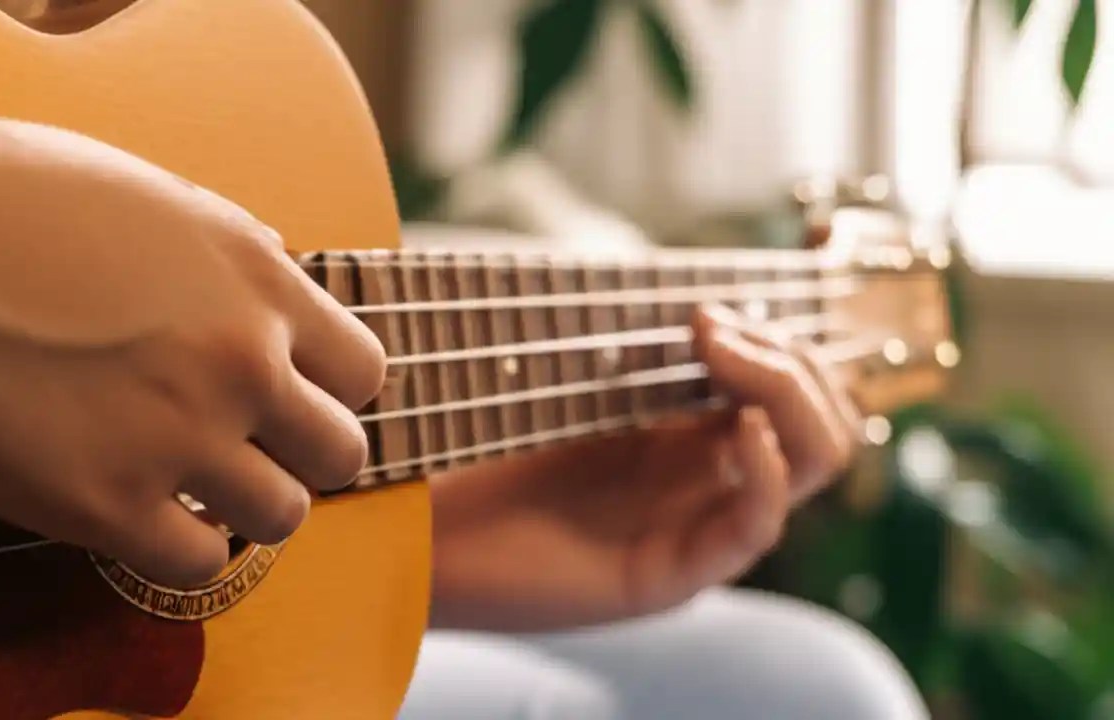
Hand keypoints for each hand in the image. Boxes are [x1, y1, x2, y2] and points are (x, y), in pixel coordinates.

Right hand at [0, 77, 384, 588]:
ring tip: (190, 484)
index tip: (290, 401)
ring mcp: (179, 435)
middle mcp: (240, 360)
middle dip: (298, 456)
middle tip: (245, 450)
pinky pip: (199, 563)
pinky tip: (140, 515)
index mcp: (260, 281)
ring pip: (283, 516)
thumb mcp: (158, 199)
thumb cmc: (7, 199)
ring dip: (244, 508)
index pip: (364, 372)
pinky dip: (181, 549)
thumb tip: (284, 278)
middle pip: (340, 454)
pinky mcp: (103, 501)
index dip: (329, 393)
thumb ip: (237, 252)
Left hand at [428, 304, 859, 630]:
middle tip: (711, 327)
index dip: (775, 341)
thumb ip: (633, 345)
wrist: (423, 525)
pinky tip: (738, 427)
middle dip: (790, 357)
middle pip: (818, 419)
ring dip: (785, 395)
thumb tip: (691, 290)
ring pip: (809, 463)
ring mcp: (696, 526)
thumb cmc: (483, 445)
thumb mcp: (572, 378)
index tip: (703, 309)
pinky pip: (756, 526)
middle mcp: (708, 478)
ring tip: (722, 356)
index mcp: (692, 432)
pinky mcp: (671, 575)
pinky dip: (765, 468)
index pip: (792, 385)